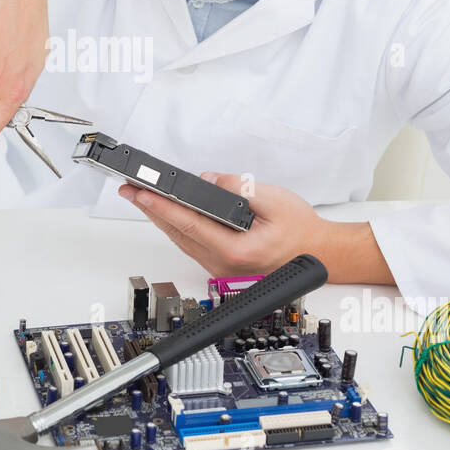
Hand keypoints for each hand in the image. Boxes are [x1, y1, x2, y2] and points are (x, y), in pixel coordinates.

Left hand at [120, 171, 393, 283]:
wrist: (319, 255)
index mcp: (236, 250)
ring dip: (161, 218)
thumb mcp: (274, 199)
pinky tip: (167, 214)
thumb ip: (240, 189)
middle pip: (178, 233)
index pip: (189, 223)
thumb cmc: (301, 230)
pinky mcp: (221, 264)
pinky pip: (191, 244)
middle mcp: (224, 263)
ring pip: (182, 240)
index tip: (142, 193)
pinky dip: (176, 226)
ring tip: (142, 198)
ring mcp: (221, 267)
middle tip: (130, 190)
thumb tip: (210, 181)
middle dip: (152, 210)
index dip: (162, 207)